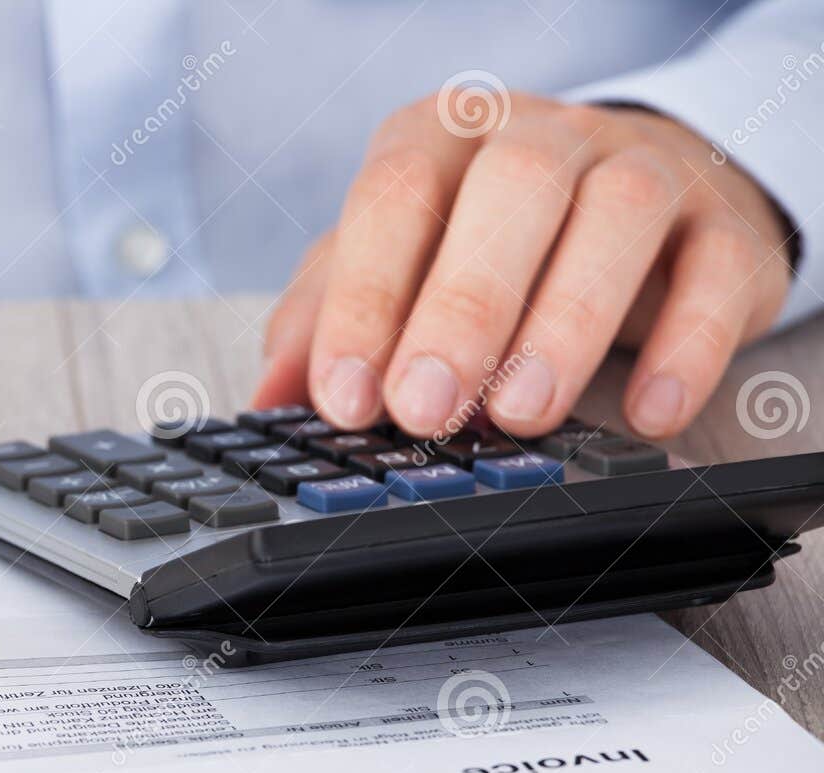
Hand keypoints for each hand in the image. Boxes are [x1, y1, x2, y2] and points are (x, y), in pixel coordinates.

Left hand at [254, 94, 792, 440]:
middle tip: (427, 408)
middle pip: (508, 192)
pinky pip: (718, 273)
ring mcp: (642, 170)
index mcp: (442, 138)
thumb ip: (327, 316)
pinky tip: (648, 413)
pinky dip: (686, 345)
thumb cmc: (486, 241)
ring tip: (525, 415)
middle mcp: (541, 138)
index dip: (365, 298)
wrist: (636, 202)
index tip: (345, 397)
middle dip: (460, 308)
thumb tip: (268, 398)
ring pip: (615, 219)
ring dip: (565, 323)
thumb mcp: (396, 264)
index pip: (395, 197)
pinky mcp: (724, 228)